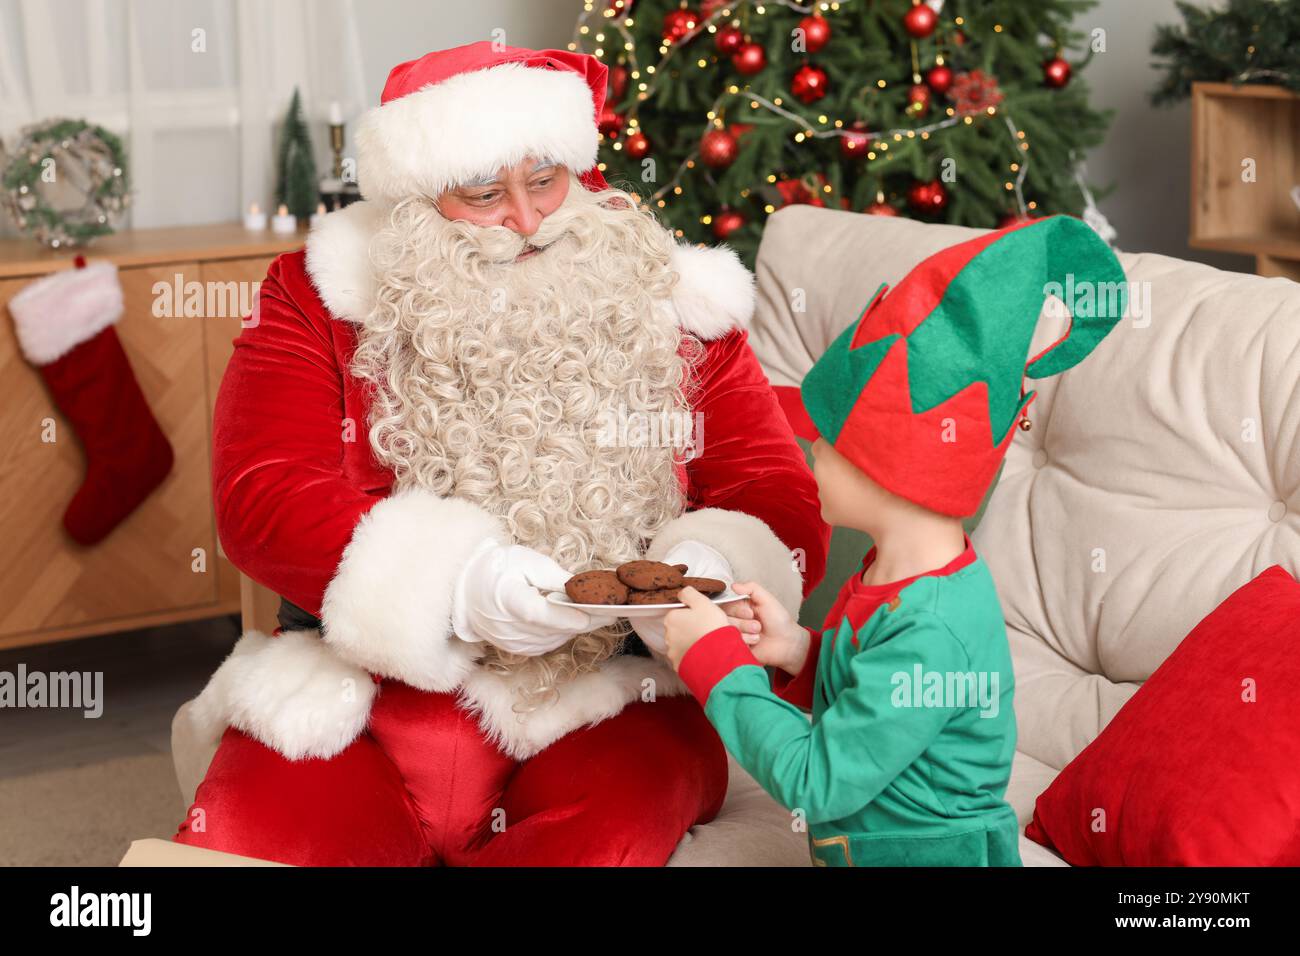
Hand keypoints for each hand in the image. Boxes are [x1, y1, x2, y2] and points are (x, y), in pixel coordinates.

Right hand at [451, 541, 619, 656]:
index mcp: (506, 599)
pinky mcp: (519, 650)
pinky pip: (550, 644)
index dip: (564, 616)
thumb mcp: (525, 560)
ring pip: (555, 639)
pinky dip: (565, 633)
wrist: (467, 592)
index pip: (537, 613)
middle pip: (553, 629)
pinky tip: (579, 620)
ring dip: (578, 627)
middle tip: (614, 610)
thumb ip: (553, 576)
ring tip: (602, 612)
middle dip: (586, 620)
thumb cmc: (498, 568)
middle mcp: (508, 627)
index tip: (588, 615)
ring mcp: (513, 642)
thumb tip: (581, 587)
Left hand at [633, 539, 747, 651]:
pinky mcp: (679, 665)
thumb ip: (689, 593)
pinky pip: (685, 657)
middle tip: (705, 630)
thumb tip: (682, 592)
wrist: (718, 656)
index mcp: (671, 618)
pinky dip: (692, 655)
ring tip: (706, 643)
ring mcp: (672, 652)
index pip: (678, 613)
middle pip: (679, 628)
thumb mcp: (703, 603)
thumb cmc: (711, 628)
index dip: (692, 614)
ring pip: (681, 643)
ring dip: (690, 643)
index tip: (703, 618)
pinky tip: (703, 653)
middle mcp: (668, 635)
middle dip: (689, 628)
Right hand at [729, 581, 808, 675]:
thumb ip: (751, 588)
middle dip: (743, 623)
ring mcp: (735, 635)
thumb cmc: (779, 620)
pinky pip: (730, 645)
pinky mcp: (736, 647)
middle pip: (724, 620)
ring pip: (727, 633)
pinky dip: (745, 643)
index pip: (725, 606)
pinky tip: (756, 643)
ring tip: (758, 635)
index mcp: (740, 607)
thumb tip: (733, 585)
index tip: (750, 613)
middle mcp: (735, 620)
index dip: (736, 610)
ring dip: (745, 633)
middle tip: (758, 626)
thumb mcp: (767, 599)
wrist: (788, 642)